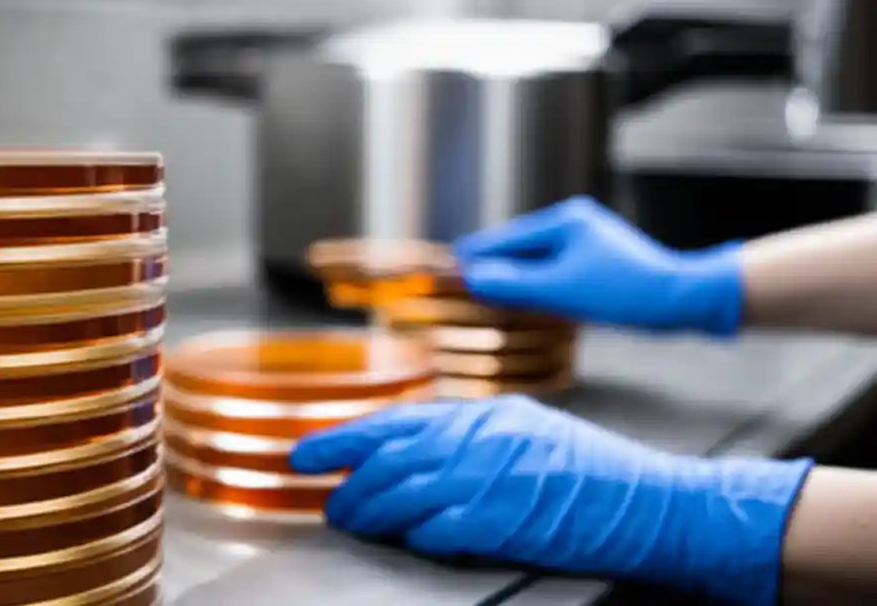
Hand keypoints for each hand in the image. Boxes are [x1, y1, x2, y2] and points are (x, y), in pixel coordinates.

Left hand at [290, 397, 810, 605]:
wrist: (645, 501)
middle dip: (346, 481)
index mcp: (483, 413)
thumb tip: (417, 447)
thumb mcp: (526, 429)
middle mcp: (479, 439)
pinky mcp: (500, 519)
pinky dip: (415, 536)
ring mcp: (488, 477)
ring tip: (352, 523)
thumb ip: (471, 433)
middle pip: (388, 458)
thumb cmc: (591, 470)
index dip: (343, 438)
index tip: (307, 453)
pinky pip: (436, 528)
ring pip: (401, 493)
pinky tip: (407, 539)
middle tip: (326, 501)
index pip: (395, 422)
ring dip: (369, 512)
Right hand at [454, 196, 743, 334]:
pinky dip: (534, 283)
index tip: (446, 267)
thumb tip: (474, 278)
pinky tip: (523, 299)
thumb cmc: (626, 293)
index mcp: (564, 221)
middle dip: (491, 266)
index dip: (475, 255)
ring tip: (484, 294)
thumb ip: (515, 284)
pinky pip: (553, 269)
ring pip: (536, 260)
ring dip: (512, 277)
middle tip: (459, 284)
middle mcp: (574, 223)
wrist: (684, 299)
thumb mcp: (562, 291)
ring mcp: (587, 240)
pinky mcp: (598, 260)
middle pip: (518, 247)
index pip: (505, 238)